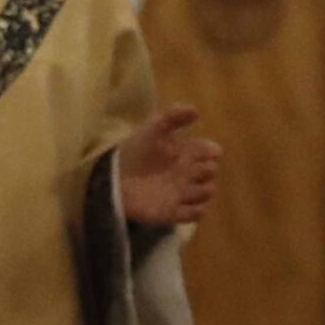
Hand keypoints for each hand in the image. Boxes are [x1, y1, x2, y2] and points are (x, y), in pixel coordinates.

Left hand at [117, 103, 222, 225]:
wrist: (112, 179)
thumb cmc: (134, 152)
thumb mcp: (152, 129)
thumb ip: (173, 117)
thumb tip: (197, 110)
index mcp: (184, 152)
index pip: (209, 151)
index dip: (211, 151)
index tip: (208, 152)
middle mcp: (186, 172)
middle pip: (211, 171)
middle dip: (207, 170)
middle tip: (191, 169)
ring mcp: (181, 192)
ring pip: (208, 191)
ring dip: (204, 189)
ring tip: (187, 187)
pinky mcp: (174, 211)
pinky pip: (197, 213)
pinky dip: (197, 210)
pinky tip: (184, 202)